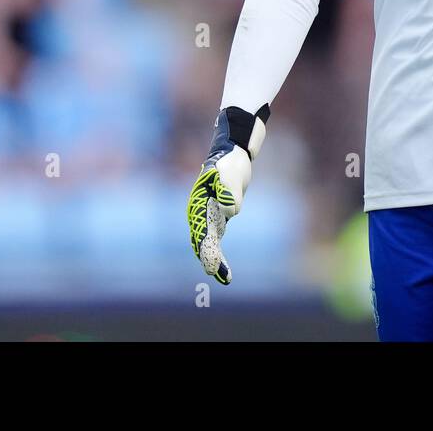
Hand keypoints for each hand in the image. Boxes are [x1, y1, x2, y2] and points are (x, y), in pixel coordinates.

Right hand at [186, 104, 267, 284]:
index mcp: (199, 202)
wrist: (233, 153)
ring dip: (214, 261)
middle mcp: (200, 212)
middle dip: (208, 257)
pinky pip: (215, 240)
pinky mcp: (218, 217)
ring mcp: (208, 216)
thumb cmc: (229, 162)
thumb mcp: (229, 172)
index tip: (210, 260)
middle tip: (216, 274)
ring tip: (224, 278)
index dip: (205, 246)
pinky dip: (218, 255)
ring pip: (208, 243)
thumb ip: (228, 190)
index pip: (200, 228)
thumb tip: (229, 210)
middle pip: (201, 239)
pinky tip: (224, 271)